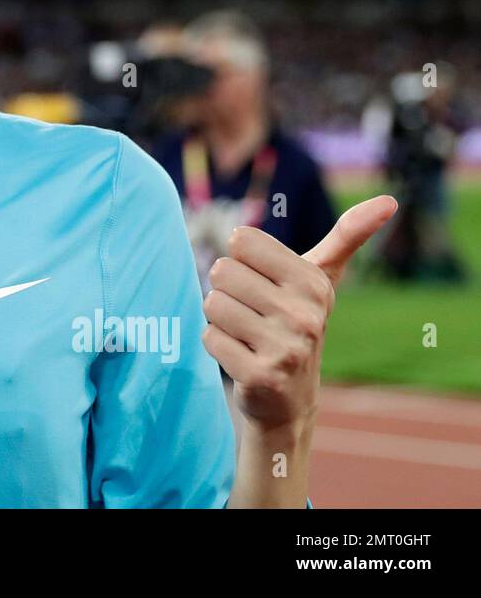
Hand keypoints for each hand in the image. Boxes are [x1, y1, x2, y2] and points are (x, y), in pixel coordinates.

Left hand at [201, 195, 397, 431]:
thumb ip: (347, 236)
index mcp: (314, 282)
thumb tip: (390, 200)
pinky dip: (216, 344)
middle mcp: (305, 314)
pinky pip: (208, 337)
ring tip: (247, 334)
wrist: (288, 398)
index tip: (261, 282)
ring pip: (212, 303)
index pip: (241, 241)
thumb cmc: (296, 323)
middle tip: (251, 312)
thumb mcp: (322, 279)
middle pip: (221, 271)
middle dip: (227, 290)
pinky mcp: (260, 375)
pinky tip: (241, 356)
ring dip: (220, 318)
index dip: (241, 260)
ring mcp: (285, 348)